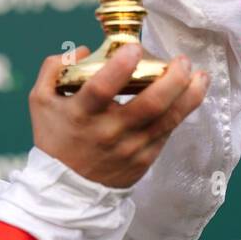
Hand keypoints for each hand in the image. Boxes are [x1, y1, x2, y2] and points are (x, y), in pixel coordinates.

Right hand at [30, 44, 210, 188]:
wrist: (67, 191)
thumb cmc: (55, 140)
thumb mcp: (40, 102)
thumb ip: (54, 68)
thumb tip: (87, 50)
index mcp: (80, 115)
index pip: (101, 89)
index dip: (120, 66)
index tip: (134, 48)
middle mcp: (108, 132)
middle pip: (149, 104)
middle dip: (172, 78)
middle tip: (182, 61)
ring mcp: (130, 148)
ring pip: (168, 119)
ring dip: (189, 95)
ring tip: (200, 76)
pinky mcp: (145, 160)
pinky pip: (167, 132)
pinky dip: (181, 112)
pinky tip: (189, 95)